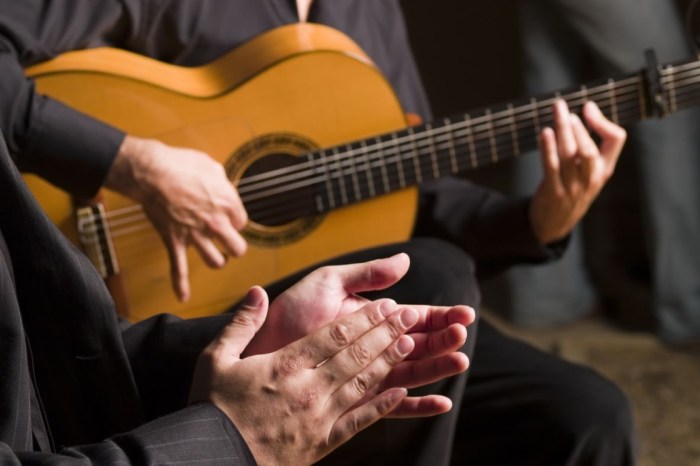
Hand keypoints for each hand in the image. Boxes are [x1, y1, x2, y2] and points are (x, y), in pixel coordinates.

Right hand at [105, 135, 247, 300]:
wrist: (150, 171)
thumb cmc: (181, 164)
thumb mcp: (211, 166)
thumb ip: (221, 181)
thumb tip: (223, 187)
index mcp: (228, 204)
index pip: (242, 222)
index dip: (234, 219)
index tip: (226, 215)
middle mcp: (215, 223)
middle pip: (237, 248)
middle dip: (233, 246)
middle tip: (228, 242)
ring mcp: (195, 235)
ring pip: (215, 261)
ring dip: (216, 260)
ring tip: (217, 257)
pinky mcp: (175, 242)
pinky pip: (178, 268)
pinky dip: (180, 284)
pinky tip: (183, 296)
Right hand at [189, 286, 467, 464]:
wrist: (212, 458)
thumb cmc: (211, 407)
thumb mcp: (215, 358)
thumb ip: (241, 323)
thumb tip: (256, 291)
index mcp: (286, 364)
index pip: (336, 335)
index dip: (365, 318)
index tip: (385, 305)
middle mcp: (309, 387)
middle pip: (356, 355)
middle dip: (386, 333)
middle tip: (409, 317)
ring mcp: (319, 416)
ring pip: (363, 383)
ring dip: (389, 362)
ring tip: (410, 344)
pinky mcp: (322, 441)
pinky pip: (359, 422)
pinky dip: (382, 406)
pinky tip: (402, 393)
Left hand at [243, 254, 473, 416]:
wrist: (261, 345)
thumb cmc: (292, 312)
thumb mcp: (330, 282)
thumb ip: (368, 274)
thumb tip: (406, 260)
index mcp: (371, 319)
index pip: (414, 317)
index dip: (440, 315)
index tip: (464, 313)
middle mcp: (373, 347)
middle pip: (418, 345)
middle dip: (443, 340)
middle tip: (462, 334)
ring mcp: (366, 374)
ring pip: (411, 373)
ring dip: (437, 367)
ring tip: (460, 359)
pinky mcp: (356, 399)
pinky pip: (392, 406)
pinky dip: (417, 405)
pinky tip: (440, 402)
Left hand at [529, 100, 625, 243]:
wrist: (555, 224)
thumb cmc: (571, 190)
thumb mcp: (589, 172)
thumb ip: (588, 146)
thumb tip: (585, 113)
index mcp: (604, 169)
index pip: (616, 139)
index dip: (602, 121)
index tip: (587, 107)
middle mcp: (592, 177)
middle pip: (589, 148)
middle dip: (577, 126)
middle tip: (563, 108)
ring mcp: (574, 186)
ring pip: (570, 154)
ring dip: (562, 131)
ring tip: (556, 111)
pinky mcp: (554, 191)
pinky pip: (551, 167)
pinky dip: (548, 148)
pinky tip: (545, 133)